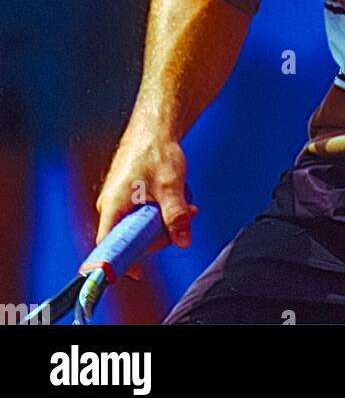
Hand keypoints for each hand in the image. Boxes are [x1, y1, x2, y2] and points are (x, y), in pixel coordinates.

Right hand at [94, 124, 197, 280]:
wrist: (155, 125)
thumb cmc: (154, 149)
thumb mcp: (170, 186)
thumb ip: (175, 216)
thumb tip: (182, 240)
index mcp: (112, 206)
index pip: (108, 246)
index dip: (121, 262)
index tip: (137, 272)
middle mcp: (111, 206)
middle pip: (131, 238)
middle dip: (159, 234)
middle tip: (182, 222)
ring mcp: (120, 201)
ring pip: (140, 225)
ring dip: (164, 221)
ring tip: (184, 205)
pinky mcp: (129, 195)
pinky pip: (143, 214)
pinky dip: (161, 211)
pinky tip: (176, 199)